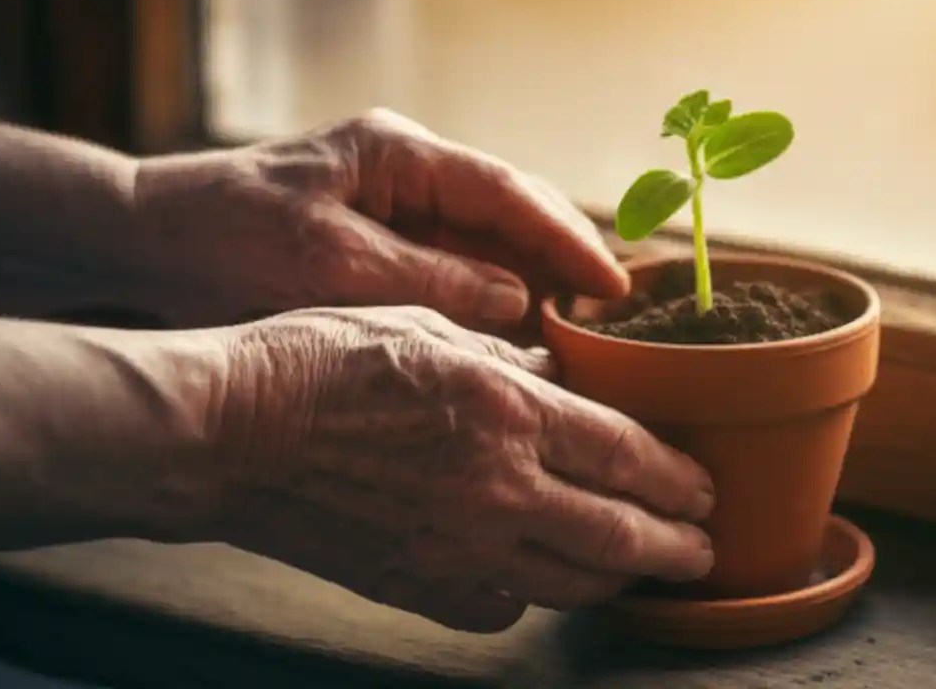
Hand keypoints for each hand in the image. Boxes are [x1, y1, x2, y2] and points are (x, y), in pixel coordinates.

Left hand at [133, 109, 627, 327]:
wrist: (145, 244)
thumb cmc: (225, 243)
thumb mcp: (330, 264)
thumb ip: (430, 278)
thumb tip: (518, 301)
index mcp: (396, 153)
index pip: (506, 190)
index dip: (567, 238)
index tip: (614, 284)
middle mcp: (405, 170)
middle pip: (510, 209)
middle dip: (564, 257)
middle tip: (616, 313)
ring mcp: (394, 203)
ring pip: (489, 239)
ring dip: (535, 281)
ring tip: (585, 333)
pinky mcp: (380, 238)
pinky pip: (455, 265)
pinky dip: (491, 298)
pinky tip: (518, 336)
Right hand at [205, 306, 713, 631]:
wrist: (231, 431)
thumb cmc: (321, 359)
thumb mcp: (428, 326)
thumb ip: (508, 361)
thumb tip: (560, 377)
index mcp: (508, 412)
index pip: (628, 457)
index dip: (680, 480)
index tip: (704, 489)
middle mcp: (497, 488)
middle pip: (620, 535)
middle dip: (675, 547)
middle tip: (701, 551)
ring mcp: (457, 547)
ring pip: (571, 583)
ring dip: (619, 580)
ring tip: (641, 571)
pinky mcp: (416, 585)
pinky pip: (501, 608)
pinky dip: (534, 597)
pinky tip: (541, 583)